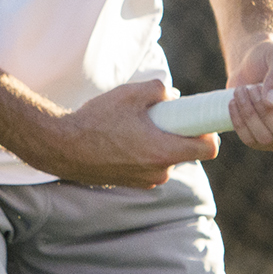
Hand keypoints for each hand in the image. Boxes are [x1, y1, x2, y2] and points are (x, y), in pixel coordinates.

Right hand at [19, 80, 218, 188]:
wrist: (63, 147)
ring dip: (160, 143)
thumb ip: (159, 90)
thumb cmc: (97, 120)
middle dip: (180, 133)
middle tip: (161, 116)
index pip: (209, 149)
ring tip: (136, 126)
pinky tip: (125, 139)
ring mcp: (145, 181)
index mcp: (164, 151)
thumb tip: (172, 95)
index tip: (200, 119)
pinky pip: (150, 166)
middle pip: (187, 152)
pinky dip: (146, 153)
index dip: (209, 132)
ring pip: (167, 158)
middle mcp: (158, 172)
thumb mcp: (131, 94)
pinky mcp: (132, 183)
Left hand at [226, 39, 272, 150]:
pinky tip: (235, 102)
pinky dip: (239, 121)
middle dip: (266, 112)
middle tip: (254, 88)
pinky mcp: (261, 140)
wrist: (251, 63)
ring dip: (249, 113)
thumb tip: (272, 102)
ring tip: (242, 90)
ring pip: (266, 139)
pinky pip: (250, 140)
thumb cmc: (272, 57)